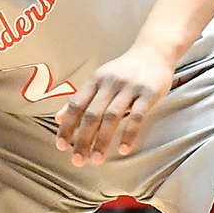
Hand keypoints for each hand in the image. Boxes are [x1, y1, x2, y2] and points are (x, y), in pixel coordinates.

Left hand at [55, 46, 174, 164]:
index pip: (76, 105)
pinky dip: (129, 134)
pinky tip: (123, 149)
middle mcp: (110, 83)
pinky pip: (138, 116)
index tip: (61, 146)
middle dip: (83, 139)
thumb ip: (81, 98)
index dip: (67, 126)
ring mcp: (130, 88)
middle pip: (92, 114)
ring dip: (102, 140)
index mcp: (95, 80)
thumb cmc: (125, 70)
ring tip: (96, 159)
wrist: (155, 51)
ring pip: (112, 117)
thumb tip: (58, 118)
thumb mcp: (99, 80)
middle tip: (78, 160)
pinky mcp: (149, 93)